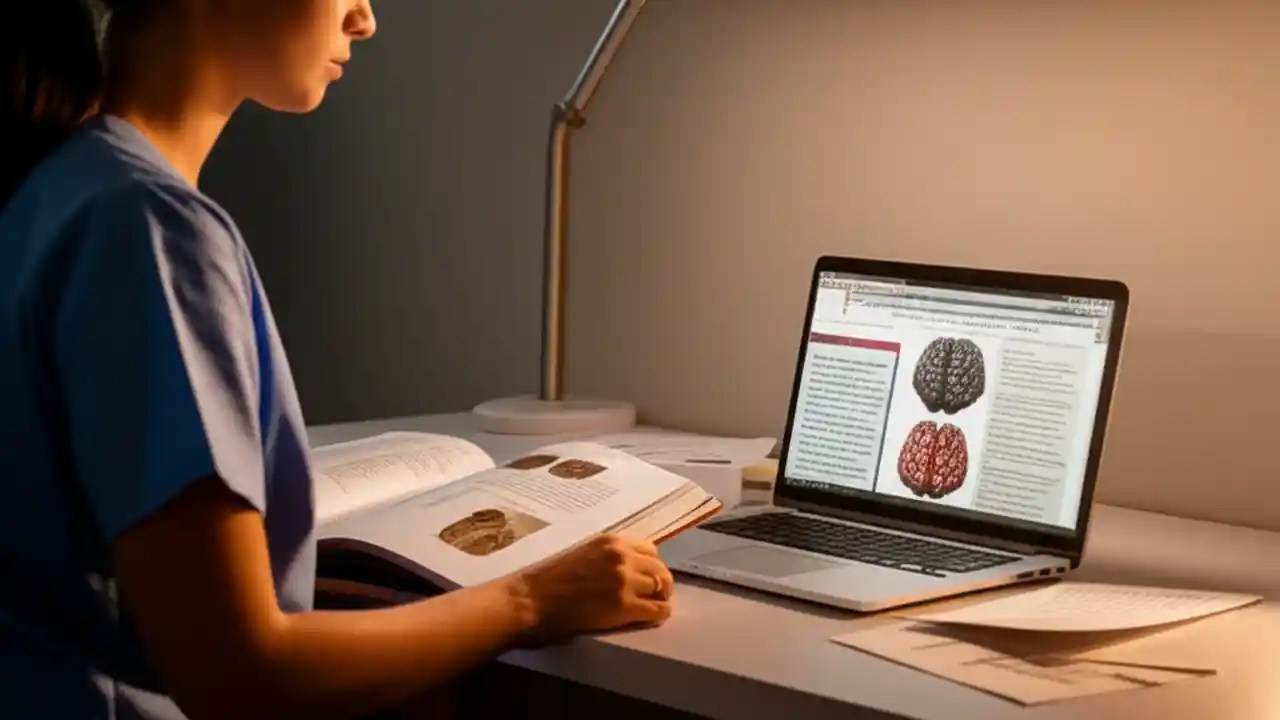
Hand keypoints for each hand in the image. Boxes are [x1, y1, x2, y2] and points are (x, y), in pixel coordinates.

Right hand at [511, 534, 675, 647]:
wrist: (529, 600)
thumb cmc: (545, 580)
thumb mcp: (580, 554)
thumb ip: (604, 557)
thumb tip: (623, 570)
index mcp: (609, 541)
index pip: (649, 548)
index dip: (650, 565)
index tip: (645, 576)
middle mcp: (621, 555)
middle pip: (659, 567)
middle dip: (660, 582)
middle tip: (654, 596)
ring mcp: (624, 580)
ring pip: (662, 586)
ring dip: (659, 598)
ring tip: (651, 608)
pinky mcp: (624, 605)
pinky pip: (657, 610)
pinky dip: (659, 615)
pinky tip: (652, 619)